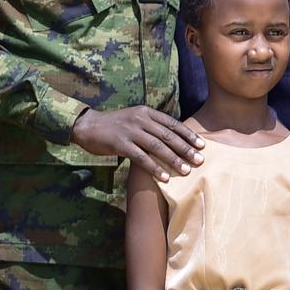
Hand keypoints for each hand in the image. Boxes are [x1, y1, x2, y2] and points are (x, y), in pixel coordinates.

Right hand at [72, 106, 204, 178]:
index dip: (188, 135)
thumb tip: (175, 138)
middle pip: (168, 136)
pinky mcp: (120, 144)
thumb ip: (153, 126)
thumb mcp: (135, 119)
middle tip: (200, 160)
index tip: (202, 145)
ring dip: (173, 160)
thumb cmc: (115, 125)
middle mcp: (140, 120)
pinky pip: (141, 157)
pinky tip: (164, 177)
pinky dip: (154, 168)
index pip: (172, 123)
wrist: (87, 125)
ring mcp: (130, 131)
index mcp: (146, 112)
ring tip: (186, 170)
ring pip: (157, 147)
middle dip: (186, 149)